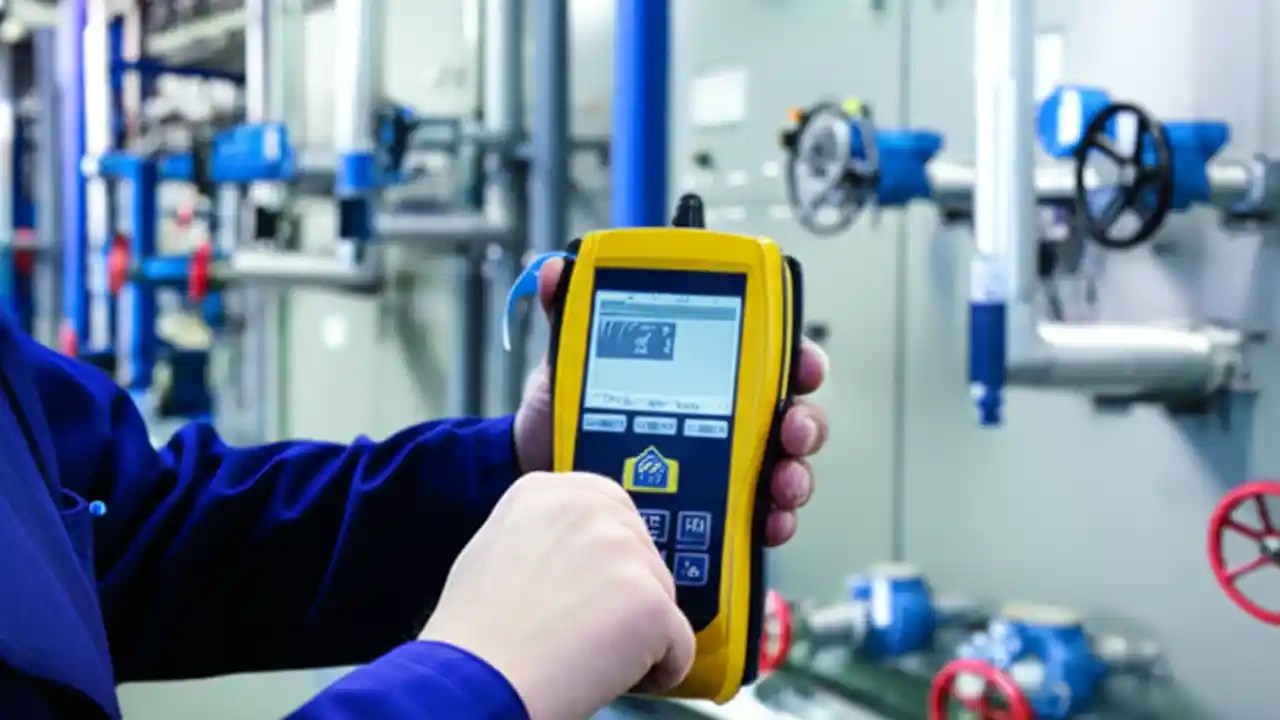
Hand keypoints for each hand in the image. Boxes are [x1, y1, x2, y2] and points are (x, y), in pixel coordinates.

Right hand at [420, 471, 694, 719]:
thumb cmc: (476, 636)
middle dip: (624, 598)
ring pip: (663, 599)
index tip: (591, 591)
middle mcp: (589, 508)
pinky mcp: (651, 601)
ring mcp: (624, 551)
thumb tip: (585, 556)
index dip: (609, 562)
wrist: (475, 684)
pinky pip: (679, 646)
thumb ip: (546, 536)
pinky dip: (656, 674)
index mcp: (547, 491)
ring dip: (637, 634)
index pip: (614, 510)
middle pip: (644, 555)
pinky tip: (607, 676)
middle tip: (578, 631)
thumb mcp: (496, 549)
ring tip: (582, 653)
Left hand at [514, 258, 829, 545]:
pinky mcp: (717, 511)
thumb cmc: (566, 423)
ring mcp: (726, 467)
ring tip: (780, 485)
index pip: (762, 354)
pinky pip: (760, 515)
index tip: (803, 366)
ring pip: (785, 465)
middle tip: (793, 431)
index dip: (795, 356)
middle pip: (789, 412)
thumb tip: (554, 270)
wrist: (546, 490)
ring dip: (795, 474)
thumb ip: (572, 318)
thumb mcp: (570, 368)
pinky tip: (766, 523)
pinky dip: (772, 520)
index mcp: (703, 373)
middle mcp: (726, 418)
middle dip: (805, 421)